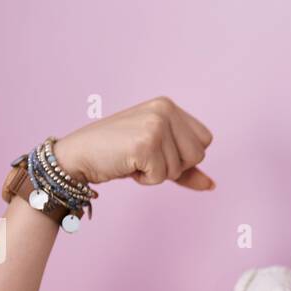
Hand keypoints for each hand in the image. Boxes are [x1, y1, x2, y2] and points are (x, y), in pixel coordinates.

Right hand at [51, 96, 215, 190]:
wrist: (79, 155)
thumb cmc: (116, 154)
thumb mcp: (156, 156)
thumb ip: (185, 169)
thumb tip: (211, 185)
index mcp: (168, 106)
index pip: (205, 141)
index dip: (184, 155)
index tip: (156, 151)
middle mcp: (164, 110)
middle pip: (198, 155)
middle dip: (173, 166)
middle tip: (144, 156)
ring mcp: (155, 125)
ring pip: (180, 169)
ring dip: (156, 173)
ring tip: (133, 159)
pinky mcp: (145, 144)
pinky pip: (161, 177)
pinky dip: (144, 179)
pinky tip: (127, 164)